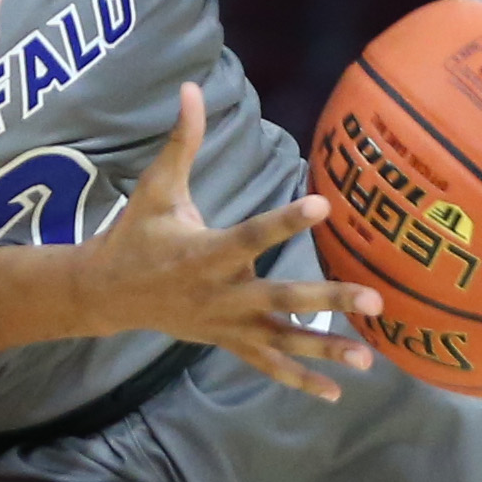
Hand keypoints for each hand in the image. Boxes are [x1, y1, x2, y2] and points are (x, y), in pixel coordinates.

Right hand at [74, 85, 381, 400]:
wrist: (108, 293)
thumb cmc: (136, 233)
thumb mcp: (155, 186)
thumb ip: (183, 140)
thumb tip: (191, 88)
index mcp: (206, 251)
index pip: (253, 234)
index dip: (287, 220)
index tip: (323, 204)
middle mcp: (221, 293)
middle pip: (282, 297)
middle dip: (328, 300)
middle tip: (373, 300)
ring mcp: (227, 323)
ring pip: (282, 339)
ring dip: (325, 349)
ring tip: (367, 358)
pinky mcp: (228, 341)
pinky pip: (268, 365)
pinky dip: (300, 381)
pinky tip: (336, 393)